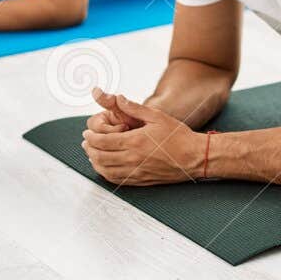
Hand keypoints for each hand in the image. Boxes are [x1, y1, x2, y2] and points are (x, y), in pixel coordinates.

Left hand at [81, 91, 200, 185]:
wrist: (194, 157)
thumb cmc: (178, 136)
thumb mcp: (157, 117)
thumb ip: (135, 108)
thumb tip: (118, 98)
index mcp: (135, 141)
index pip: (102, 141)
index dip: (91, 137)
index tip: (87, 133)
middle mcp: (133, 159)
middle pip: (100, 157)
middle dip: (89, 148)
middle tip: (86, 142)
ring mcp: (136, 172)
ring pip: (105, 170)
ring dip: (94, 162)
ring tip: (91, 153)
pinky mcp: (140, 180)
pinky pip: (116, 180)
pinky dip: (105, 173)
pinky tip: (104, 167)